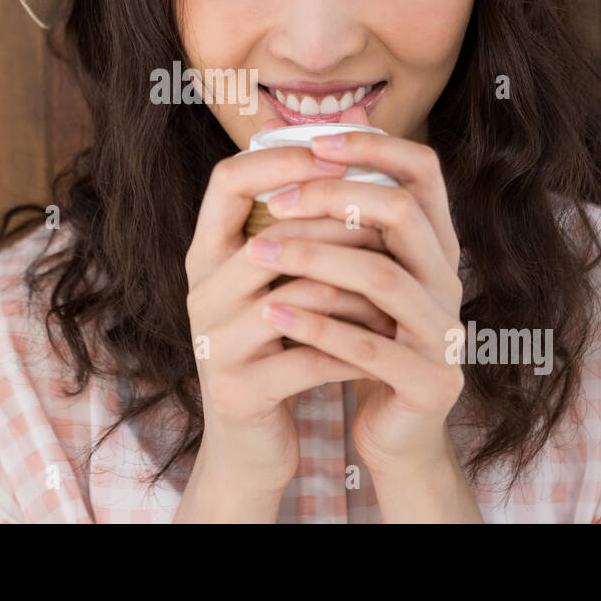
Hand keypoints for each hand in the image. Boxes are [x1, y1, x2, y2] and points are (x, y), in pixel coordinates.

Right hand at [182, 136, 394, 499]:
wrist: (248, 447)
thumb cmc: (272, 350)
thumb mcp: (270, 286)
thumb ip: (294, 229)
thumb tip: (351, 153)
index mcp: (205, 256)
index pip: (227, 181)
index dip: (281, 161)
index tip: (336, 158)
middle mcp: (200, 292)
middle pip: (272, 237)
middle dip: (340, 231)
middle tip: (395, 231)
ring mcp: (213, 343)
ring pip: (298, 298)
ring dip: (358, 296)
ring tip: (400, 296)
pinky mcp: (238, 391)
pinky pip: (309, 358)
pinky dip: (355, 351)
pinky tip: (386, 348)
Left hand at [243, 106, 466, 475]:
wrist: (396, 431)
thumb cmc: (366, 339)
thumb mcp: (360, 272)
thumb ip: (348, 216)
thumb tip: (315, 131)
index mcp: (436, 245)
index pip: (422, 170)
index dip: (373, 147)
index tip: (313, 140)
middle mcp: (449, 280)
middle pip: (400, 214)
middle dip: (331, 198)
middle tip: (273, 200)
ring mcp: (445, 333)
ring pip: (382, 278)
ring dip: (313, 259)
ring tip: (255, 254)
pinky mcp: (430, 382)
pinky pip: (371, 346)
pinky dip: (318, 326)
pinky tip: (272, 311)